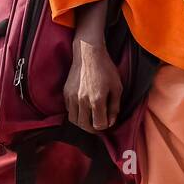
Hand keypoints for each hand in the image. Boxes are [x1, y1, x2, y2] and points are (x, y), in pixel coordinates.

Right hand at [65, 0, 121, 131]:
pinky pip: (69, 110)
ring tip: (90, 119)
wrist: (88, 54)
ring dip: (82, 123)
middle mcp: (82, 100)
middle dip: (93, 129)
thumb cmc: (106, 69)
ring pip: (74, 120)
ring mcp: (72, 97)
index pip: (99, 125)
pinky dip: (76, 113)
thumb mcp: (117, 87)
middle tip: (98, 125)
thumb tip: (110, 122)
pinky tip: (83, 108)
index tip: (107, 121)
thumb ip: (115, 107)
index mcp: (97, 100)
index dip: (105, 126)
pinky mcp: (66, 93)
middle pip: (85, 126)